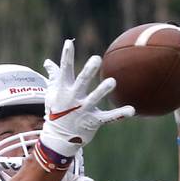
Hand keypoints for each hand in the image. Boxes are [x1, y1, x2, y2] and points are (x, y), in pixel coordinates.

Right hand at [40, 40, 134, 156]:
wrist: (59, 138)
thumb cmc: (56, 112)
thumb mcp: (52, 94)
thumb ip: (54, 76)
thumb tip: (47, 62)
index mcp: (64, 90)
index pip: (65, 70)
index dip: (66, 56)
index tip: (69, 42)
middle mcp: (74, 99)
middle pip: (82, 82)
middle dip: (88, 70)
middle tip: (96, 58)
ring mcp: (84, 110)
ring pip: (95, 98)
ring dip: (103, 90)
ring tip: (112, 81)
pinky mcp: (94, 121)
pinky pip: (109, 118)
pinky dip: (120, 114)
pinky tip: (131, 110)